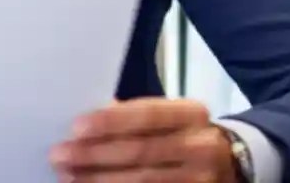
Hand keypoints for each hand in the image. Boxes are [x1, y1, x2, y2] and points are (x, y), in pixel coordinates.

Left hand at [50, 98, 238, 181]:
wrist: (230, 163)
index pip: (148, 114)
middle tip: (59, 155)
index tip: (76, 127)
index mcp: (191, 114)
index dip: (111, 121)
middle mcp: (201, 146)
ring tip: (68, 176)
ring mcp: (201, 179)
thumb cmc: (181, 133)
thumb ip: (133, 117)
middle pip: (141, 151)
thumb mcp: (168, 117)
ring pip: (144, 181)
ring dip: (99, 180)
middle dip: (95, 155)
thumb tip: (86, 121)